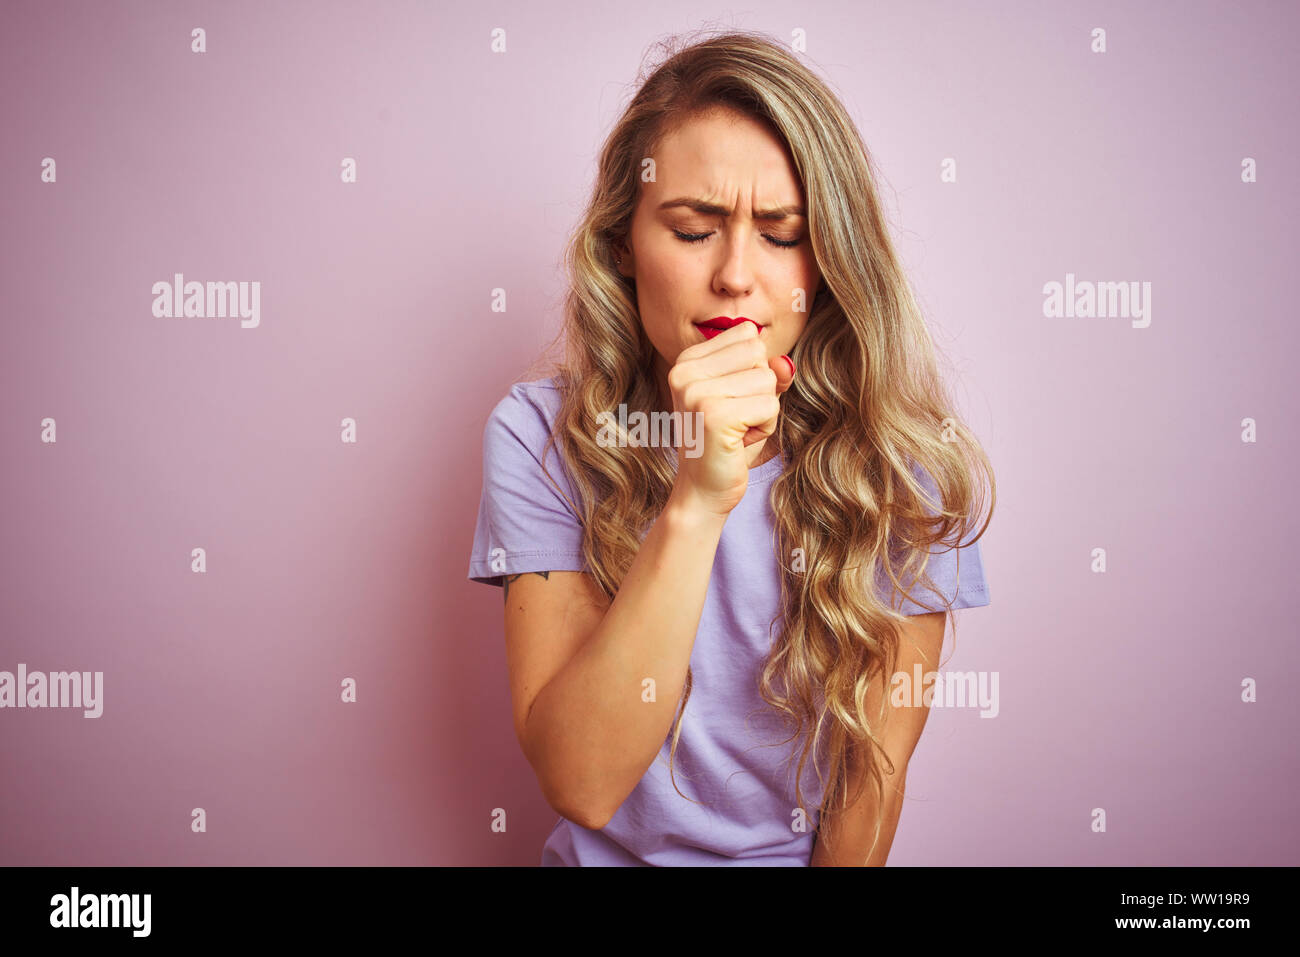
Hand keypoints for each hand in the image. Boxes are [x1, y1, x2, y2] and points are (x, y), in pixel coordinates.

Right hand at [664, 320, 795, 517]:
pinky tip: (740, 441)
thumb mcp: (749, 398)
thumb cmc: (728, 443)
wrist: (703, 491)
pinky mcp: (714, 415)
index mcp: (687, 360)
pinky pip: (770, 405)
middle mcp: (684, 371)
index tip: (730, 400)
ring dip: (764, 410)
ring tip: (737, 430)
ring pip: (767, 379)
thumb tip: (785, 363)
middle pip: (758, 353)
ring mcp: (696, 392)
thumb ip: (769, 372)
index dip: (752, 370)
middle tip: (735, 418)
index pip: (747, 335)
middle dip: (760, 389)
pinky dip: (766, 427)